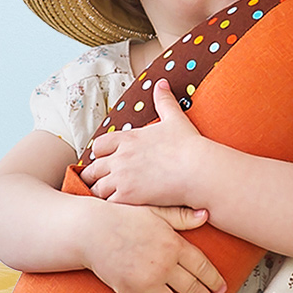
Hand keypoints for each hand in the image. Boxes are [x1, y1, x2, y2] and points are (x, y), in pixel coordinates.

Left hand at [83, 81, 209, 206]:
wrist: (199, 170)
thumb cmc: (189, 146)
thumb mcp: (175, 119)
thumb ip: (164, 101)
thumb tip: (162, 82)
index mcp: (127, 138)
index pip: (99, 146)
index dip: (101, 154)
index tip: (108, 161)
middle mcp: (120, 157)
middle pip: (93, 169)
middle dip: (96, 176)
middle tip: (102, 183)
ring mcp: (122, 177)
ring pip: (97, 188)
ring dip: (102, 193)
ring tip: (109, 198)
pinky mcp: (128, 197)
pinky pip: (107, 204)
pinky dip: (110, 207)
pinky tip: (117, 210)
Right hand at [85, 201, 226, 292]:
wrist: (91, 231)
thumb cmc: (123, 217)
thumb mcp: (156, 212)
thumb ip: (182, 216)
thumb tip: (206, 214)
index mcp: (173, 245)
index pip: (202, 267)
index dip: (214, 280)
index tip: (222, 289)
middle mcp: (164, 266)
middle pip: (192, 289)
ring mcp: (147, 282)